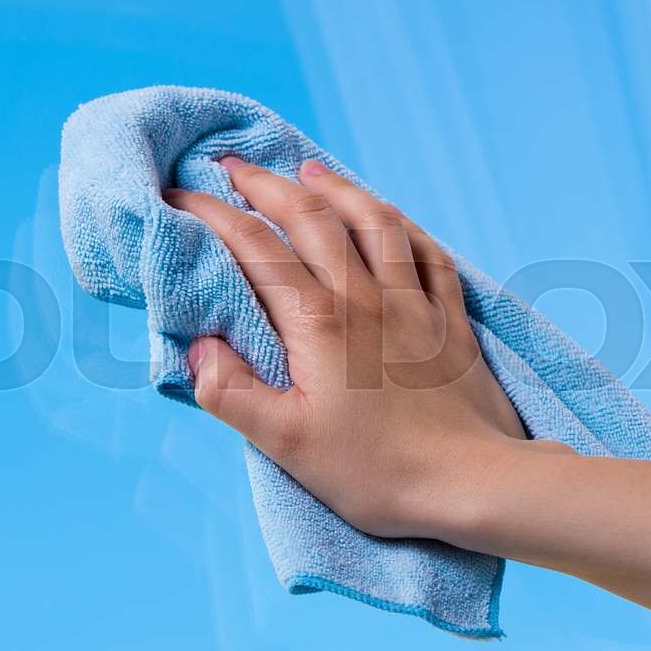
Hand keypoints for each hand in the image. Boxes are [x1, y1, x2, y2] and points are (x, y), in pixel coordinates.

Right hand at [163, 157, 536, 541]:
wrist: (472, 484)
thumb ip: (232, 393)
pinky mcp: (451, 324)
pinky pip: (429, 254)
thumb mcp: (286, 444)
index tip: (179, 196)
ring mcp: (414, 305)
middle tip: (232, 166)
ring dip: (337, 189)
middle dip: (266, 185)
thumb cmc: (376, 472)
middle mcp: (365, 298)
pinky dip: (405, 226)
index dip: (212, 215)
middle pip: (311, 219)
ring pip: (375, 222)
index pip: (255, 249)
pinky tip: (393, 218)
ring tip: (309, 171)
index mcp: (318, 323)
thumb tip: (195, 348)